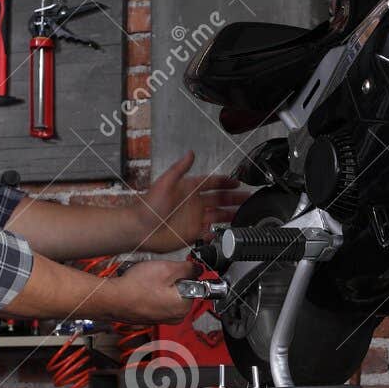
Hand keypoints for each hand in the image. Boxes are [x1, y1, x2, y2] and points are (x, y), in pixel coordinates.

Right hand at [111, 259, 197, 323]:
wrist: (112, 299)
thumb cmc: (136, 288)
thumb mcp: (167, 269)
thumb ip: (188, 268)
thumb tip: (197, 268)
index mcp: (184, 307)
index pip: (194, 284)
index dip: (182, 273)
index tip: (172, 270)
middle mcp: (175, 317)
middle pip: (182, 290)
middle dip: (171, 280)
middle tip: (157, 275)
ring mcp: (162, 319)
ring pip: (169, 295)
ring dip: (161, 285)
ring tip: (147, 282)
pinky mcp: (151, 317)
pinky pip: (157, 301)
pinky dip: (151, 293)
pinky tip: (141, 289)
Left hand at [132, 151, 247, 251]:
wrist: (140, 228)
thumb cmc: (148, 206)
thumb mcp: (165, 183)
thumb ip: (180, 168)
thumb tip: (190, 153)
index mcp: (189, 189)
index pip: (212, 183)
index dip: (226, 182)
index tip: (238, 182)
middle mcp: (194, 203)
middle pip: (220, 199)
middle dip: (235, 198)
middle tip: (248, 198)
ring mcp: (194, 219)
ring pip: (218, 216)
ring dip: (231, 214)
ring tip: (245, 213)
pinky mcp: (192, 234)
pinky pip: (210, 233)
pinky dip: (219, 232)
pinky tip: (227, 231)